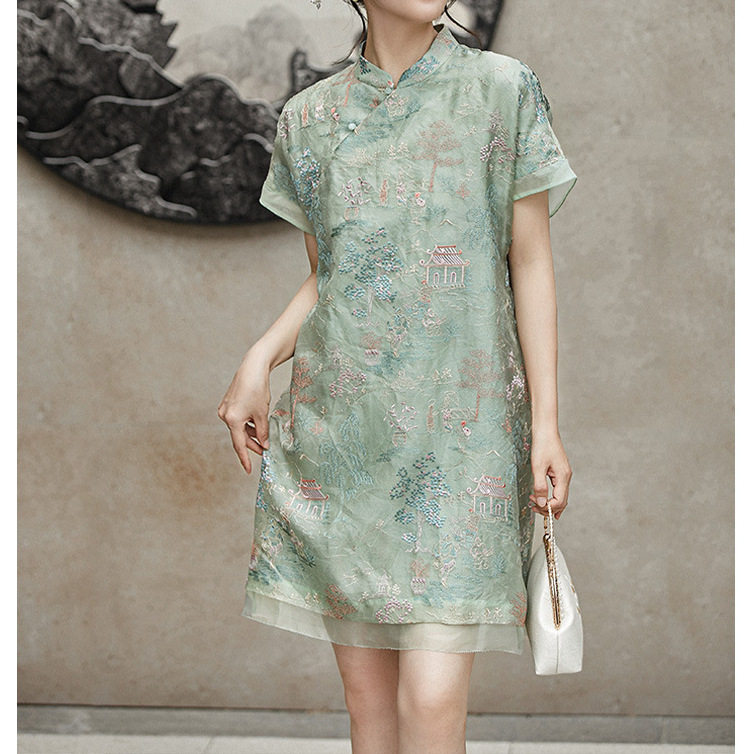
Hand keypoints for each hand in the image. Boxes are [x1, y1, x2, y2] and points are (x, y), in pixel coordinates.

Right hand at [217, 349, 271, 473]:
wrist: (253, 367)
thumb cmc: (258, 389)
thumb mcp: (263, 414)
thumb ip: (263, 432)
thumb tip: (265, 445)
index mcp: (232, 420)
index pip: (239, 445)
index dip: (245, 458)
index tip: (249, 470)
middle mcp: (225, 416)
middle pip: (238, 436)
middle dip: (251, 444)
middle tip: (264, 451)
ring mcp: (225, 409)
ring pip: (238, 428)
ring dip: (250, 434)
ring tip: (263, 437)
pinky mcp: (228, 404)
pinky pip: (237, 420)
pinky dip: (246, 424)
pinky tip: (257, 425)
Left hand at [528, 429, 571, 519]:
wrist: (545, 431)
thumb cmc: (542, 446)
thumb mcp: (537, 467)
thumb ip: (540, 486)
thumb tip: (542, 504)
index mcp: (563, 477)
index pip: (559, 501)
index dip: (548, 507)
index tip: (534, 504)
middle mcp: (566, 477)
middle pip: (562, 502)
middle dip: (549, 508)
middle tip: (534, 508)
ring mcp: (564, 475)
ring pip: (560, 496)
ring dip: (550, 504)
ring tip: (536, 505)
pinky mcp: (559, 472)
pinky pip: (558, 490)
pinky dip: (551, 497)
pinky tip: (545, 500)